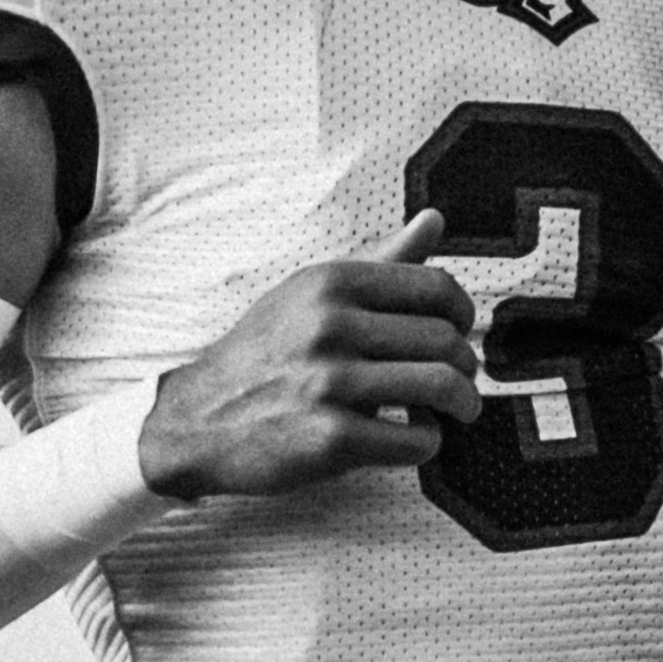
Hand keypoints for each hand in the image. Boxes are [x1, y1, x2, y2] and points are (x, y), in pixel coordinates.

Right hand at [141, 227, 484, 499]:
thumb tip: (436, 219)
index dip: (462, 313)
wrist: (197, 418)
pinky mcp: (331, 438)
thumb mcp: (310, 294)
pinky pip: (417, 440)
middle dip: (465, 366)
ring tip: (454, 412)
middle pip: (445, 340)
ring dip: (461, 405)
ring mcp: (330, 382)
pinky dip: (427, 442)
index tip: (459, 332)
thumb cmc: (263, 355)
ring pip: (441, 388)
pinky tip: (412, 437)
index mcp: (331, 283)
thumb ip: (380, 261)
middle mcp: (330, 325)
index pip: (435, 287)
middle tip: (460, 382)